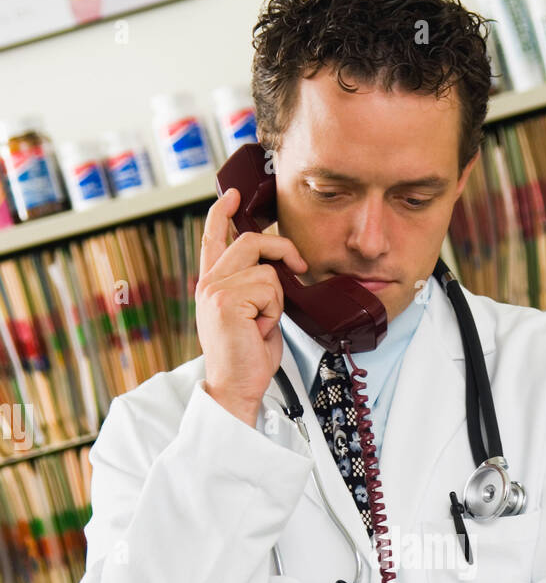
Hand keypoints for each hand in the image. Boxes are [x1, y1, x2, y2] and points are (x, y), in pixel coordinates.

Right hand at [195, 186, 307, 424]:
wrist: (236, 387)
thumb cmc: (248, 358)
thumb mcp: (253, 314)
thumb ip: (255, 287)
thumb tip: (276, 267)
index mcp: (212, 285)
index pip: (213, 239)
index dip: (222, 213)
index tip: (232, 195)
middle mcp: (208, 284)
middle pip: (250, 241)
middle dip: (282, 249)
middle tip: (300, 266)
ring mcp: (214, 291)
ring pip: (266, 270)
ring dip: (277, 299)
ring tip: (263, 324)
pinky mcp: (226, 301)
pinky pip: (269, 288)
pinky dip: (274, 311)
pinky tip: (260, 329)